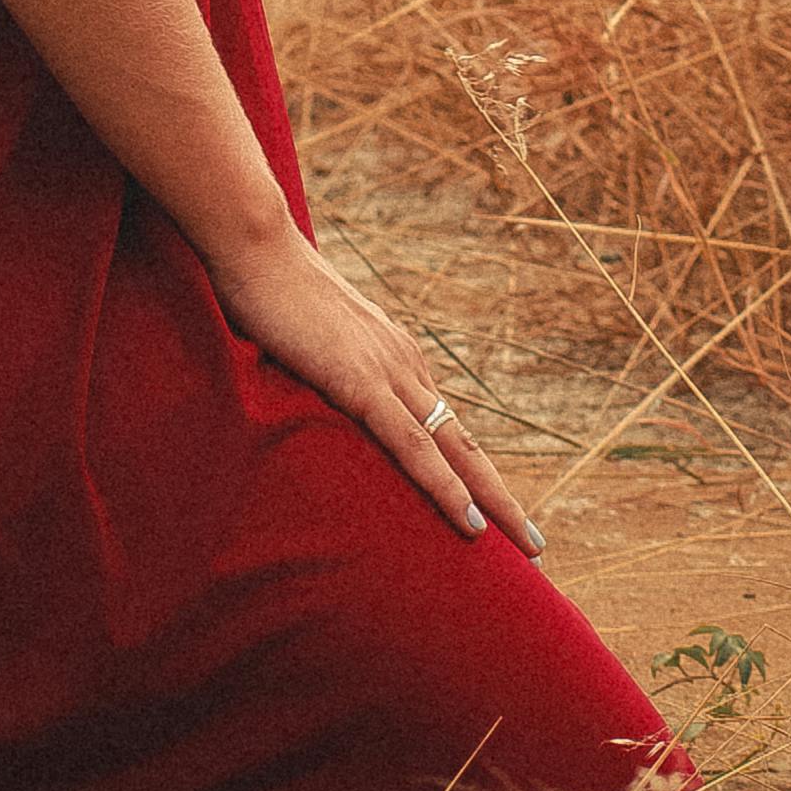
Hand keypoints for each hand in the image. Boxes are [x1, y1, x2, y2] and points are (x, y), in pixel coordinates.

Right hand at [207, 221, 546, 551]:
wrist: (255, 247)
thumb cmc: (268, 287)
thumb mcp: (307, 335)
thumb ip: (323, 363)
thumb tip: (314, 385)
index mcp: (394, 355)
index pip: (443, 423)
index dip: (470, 469)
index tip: (493, 508)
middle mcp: (404, 363)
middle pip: (465, 443)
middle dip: (501, 496)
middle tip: (535, 543)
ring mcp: (388, 372)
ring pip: (453, 449)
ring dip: (492, 500)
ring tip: (525, 544)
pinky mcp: (361, 383)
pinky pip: (412, 446)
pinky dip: (445, 486)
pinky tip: (468, 520)